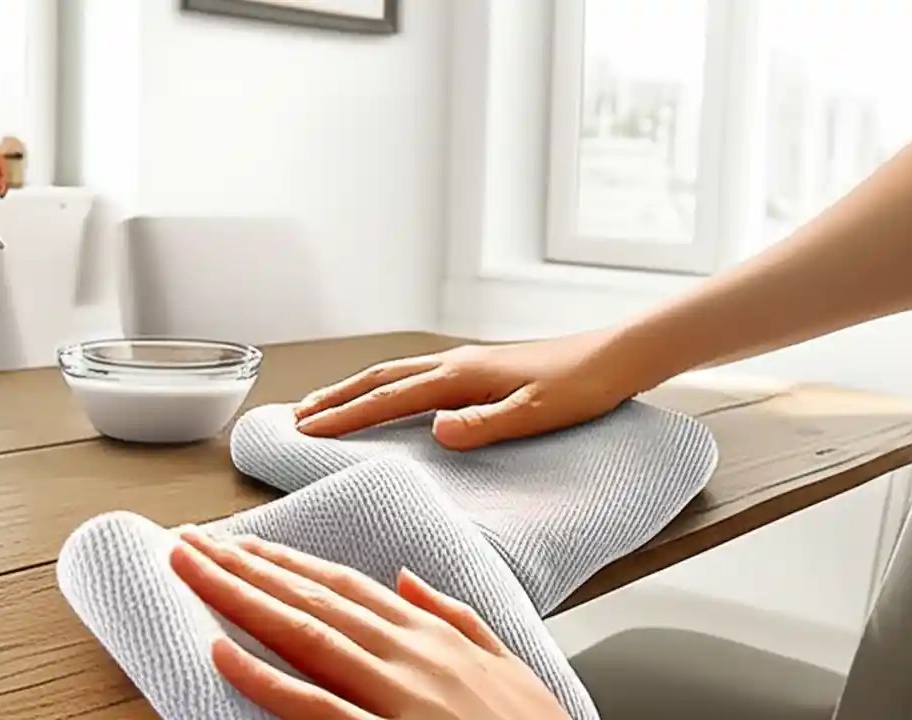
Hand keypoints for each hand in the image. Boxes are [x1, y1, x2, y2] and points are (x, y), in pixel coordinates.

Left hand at [170, 531, 570, 719]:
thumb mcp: (506, 662)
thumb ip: (454, 616)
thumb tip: (406, 578)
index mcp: (430, 634)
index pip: (342, 585)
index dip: (285, 562)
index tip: (240, 544)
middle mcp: (407, 652)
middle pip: (310, 599)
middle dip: (244, 567)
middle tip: (187, 544)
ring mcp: (395, 694)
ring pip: (303, 634)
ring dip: (239, 599)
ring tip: (190, 571)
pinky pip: (315, 706)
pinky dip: (265, 679)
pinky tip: (222, 655)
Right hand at [293, 330, 642, 450]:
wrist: (614, 358)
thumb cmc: (580, 388)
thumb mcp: (535, 413)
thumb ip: (484, 424)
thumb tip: (436, 431)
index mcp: (461, 376)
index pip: (390, 398)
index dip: (346, 416)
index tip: (306, 431)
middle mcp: (455, 363)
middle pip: (380, 379)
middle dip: (336, 398)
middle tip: (297, 417)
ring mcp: (465, 362)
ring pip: (395, 373)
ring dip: (357, 389)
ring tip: (327, 405)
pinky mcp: (478, 368)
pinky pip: (415, 376)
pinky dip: (386, 386)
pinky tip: (388, 398)